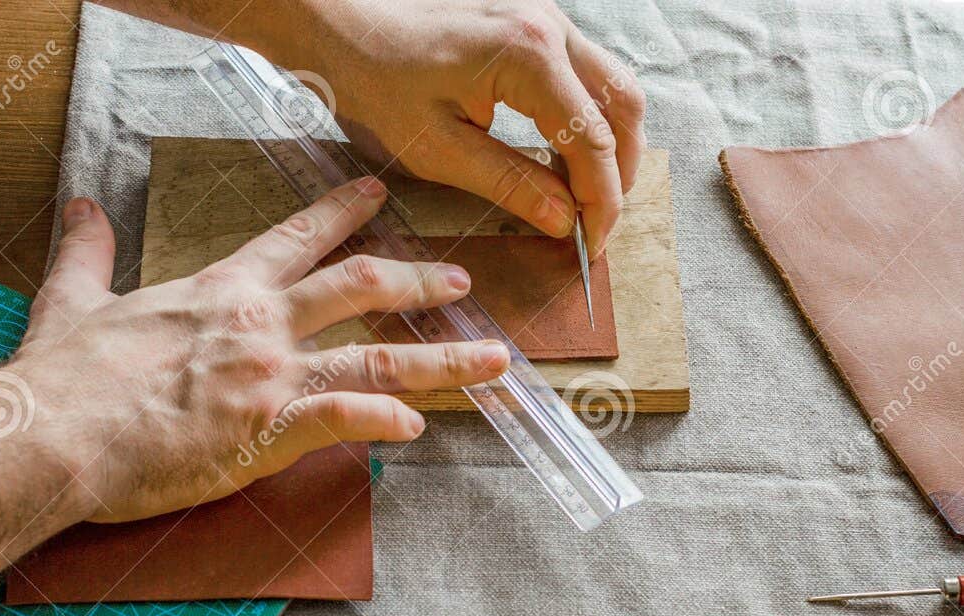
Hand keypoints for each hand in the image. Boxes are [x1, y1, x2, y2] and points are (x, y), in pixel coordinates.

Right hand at [13, 178, 509, 522]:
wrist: (54, 431)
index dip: (341, 212)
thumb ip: (87, 251)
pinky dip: (385, 422)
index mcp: (218, 290)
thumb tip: (81, 207)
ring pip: (377, 358)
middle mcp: (258, 323)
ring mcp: (271, 377)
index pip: (294, 239)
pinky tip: (417, 425)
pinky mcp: (269, 431)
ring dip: (443, 358)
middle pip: (359, 286)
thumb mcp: (71, 299)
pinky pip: (345, 421)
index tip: (374, 194)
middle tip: (462, 276)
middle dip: (419, 279)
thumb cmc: (63, 377)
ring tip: (493, 360)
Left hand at [243, 0, 644, 255]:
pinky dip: (589, 119)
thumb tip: (563, 220)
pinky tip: (564, 158)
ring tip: (587, 198)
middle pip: (623, 106)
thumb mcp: (439, 148)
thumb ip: (509, 184)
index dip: (602, 201)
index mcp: (529, 57)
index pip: (594, 141)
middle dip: (621, 173)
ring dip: (611, 144)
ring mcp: (545, 18)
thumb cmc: (375, 78)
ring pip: (612, 86)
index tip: (590, 245)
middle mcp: (550, 27)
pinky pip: (585, 74)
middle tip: (598, 226)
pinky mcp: (532, 23)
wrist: (340, 22)